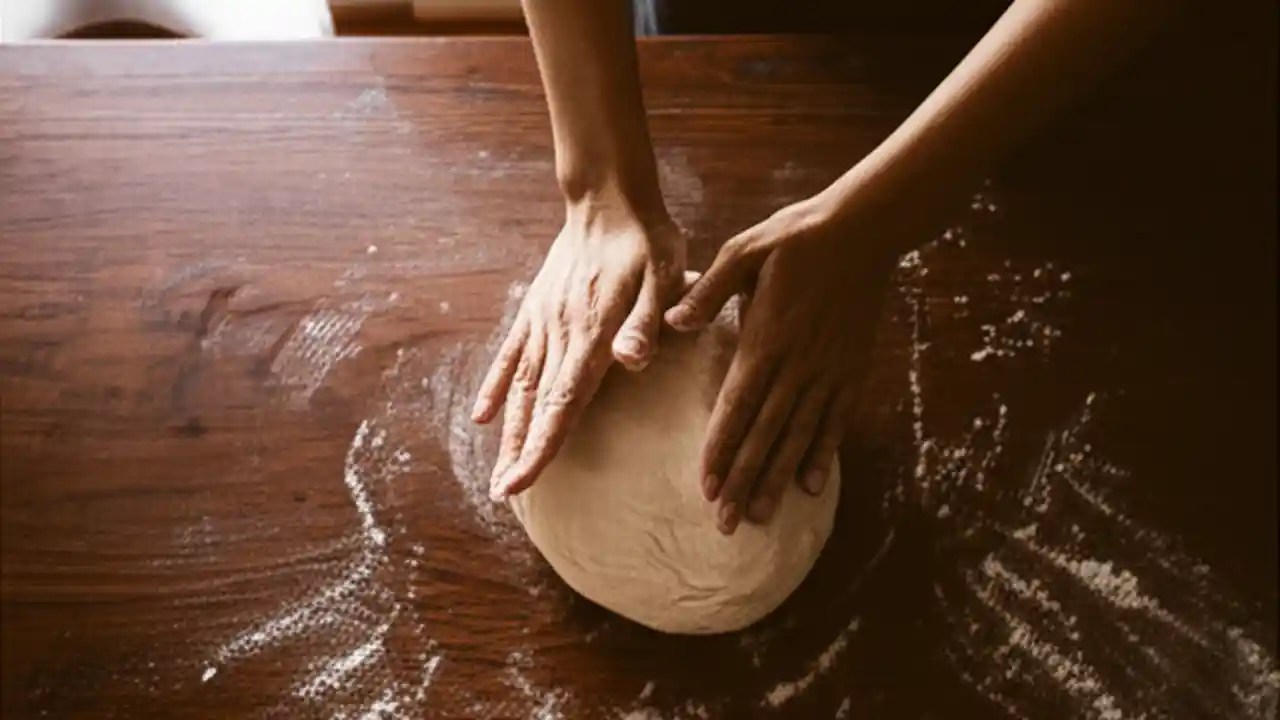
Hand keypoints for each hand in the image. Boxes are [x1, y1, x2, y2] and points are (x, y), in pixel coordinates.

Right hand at [473, 200, 685, 499]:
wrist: (610, 198)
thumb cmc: (647, 241)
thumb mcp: (663, 274)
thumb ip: (648, 320)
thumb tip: (633, 361)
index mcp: (591, 332)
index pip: (563, 401)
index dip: (542, 445)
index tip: (520, 482)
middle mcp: (559, 332)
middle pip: (537, 404)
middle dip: (521, 452)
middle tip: (503, 495)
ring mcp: (542, 322)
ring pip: (521, 387)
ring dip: (509, 431)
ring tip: (497, 471)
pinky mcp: (536, 310)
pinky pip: (511, 355)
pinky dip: (496, 387)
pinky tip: (483, 416)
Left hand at [665, 196, 895, 534]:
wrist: (864, 229)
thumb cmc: (795, 238)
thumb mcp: (744, 251)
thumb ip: (709, 291)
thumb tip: (673, 322)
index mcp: (765, 338)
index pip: (737, 406)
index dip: (722, 449)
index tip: (707, 487)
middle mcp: (797, 364)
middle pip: (766, 433)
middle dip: (744, 481)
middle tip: (726, 523)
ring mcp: (828, 370)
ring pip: (799, 436)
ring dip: (779, 478)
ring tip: (762, 516)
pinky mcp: (851, 369)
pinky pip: (836, 420)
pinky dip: (823, 454)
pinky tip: (811, 487)